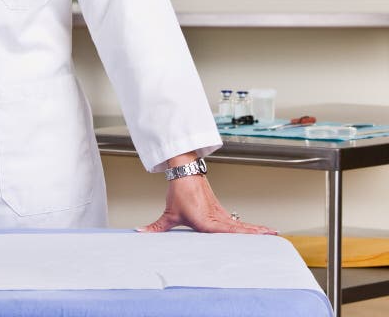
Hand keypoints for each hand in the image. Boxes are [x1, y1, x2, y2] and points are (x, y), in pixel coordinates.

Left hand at [138, 173, 275, 234]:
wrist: (184, 173)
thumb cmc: (178, 193)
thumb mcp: (169, 212)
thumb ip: (156, 227)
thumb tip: (139, 233)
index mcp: (205, 221)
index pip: (224, 231)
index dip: (239, 235)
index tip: (251, 239)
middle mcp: (216, 218)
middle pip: (239, 228)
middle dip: (256, 234)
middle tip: (273, 237)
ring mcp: (221, 215)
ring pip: (241, 225)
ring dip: (257, 230)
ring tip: (274, 235)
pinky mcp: (221, 213)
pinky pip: (238, 223)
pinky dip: (251, 228)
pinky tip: (261, 232)